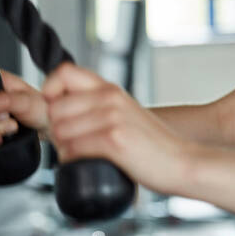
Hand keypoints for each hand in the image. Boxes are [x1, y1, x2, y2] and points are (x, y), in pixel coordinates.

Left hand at [41, 62, 195, 194]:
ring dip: (63, 148)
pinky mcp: (113, 140)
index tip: (55, 109)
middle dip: (56, 130)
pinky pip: (72, 148)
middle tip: (71, 143)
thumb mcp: (126, 114)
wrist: (184, 163)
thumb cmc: (155, 146)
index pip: (63, 72)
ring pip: (60, 130)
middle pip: (54, 108)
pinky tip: (86, 163)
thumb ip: (99, 106)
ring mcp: (112, 117)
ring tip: (81, 155)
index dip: (50, 90)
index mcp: (112, 89)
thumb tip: (60, 112)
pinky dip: (72, 160)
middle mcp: (111, 98)